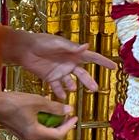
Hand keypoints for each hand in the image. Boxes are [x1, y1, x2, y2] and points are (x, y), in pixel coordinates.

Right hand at [0, 92, 76, 139]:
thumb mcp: (38, 102)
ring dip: (52, 127)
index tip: (74, 118)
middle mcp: (30, 138)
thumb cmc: (13, 103)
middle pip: (52, 138)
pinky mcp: (19, 132)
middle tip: (66, 117)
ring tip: (56, 114)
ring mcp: (24, 136)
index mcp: (35, 133)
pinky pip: (36, 132)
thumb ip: (54, 107)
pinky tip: (43, 112)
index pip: (58, 134)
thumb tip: (68, 110)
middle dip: (61, 128)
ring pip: (43, 136)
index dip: (68, 126)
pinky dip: (43, 125)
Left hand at [1, 30, 115, 100]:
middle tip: (96, 89)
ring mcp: (60, 72)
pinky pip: (58, 88)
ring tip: (73, 90)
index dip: (103, 62)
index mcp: (73, 53)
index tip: (114, 67)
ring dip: (72, 87)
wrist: (24, 49)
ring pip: (71, 83)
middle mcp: (69, 63)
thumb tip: (87, 46)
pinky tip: (62, 97)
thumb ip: (71, 48)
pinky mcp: (50, 78)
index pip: (92, 58)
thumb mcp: (57, 44)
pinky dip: (60, 93)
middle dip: (89, 82)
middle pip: (83, 74)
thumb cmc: (42, 42)